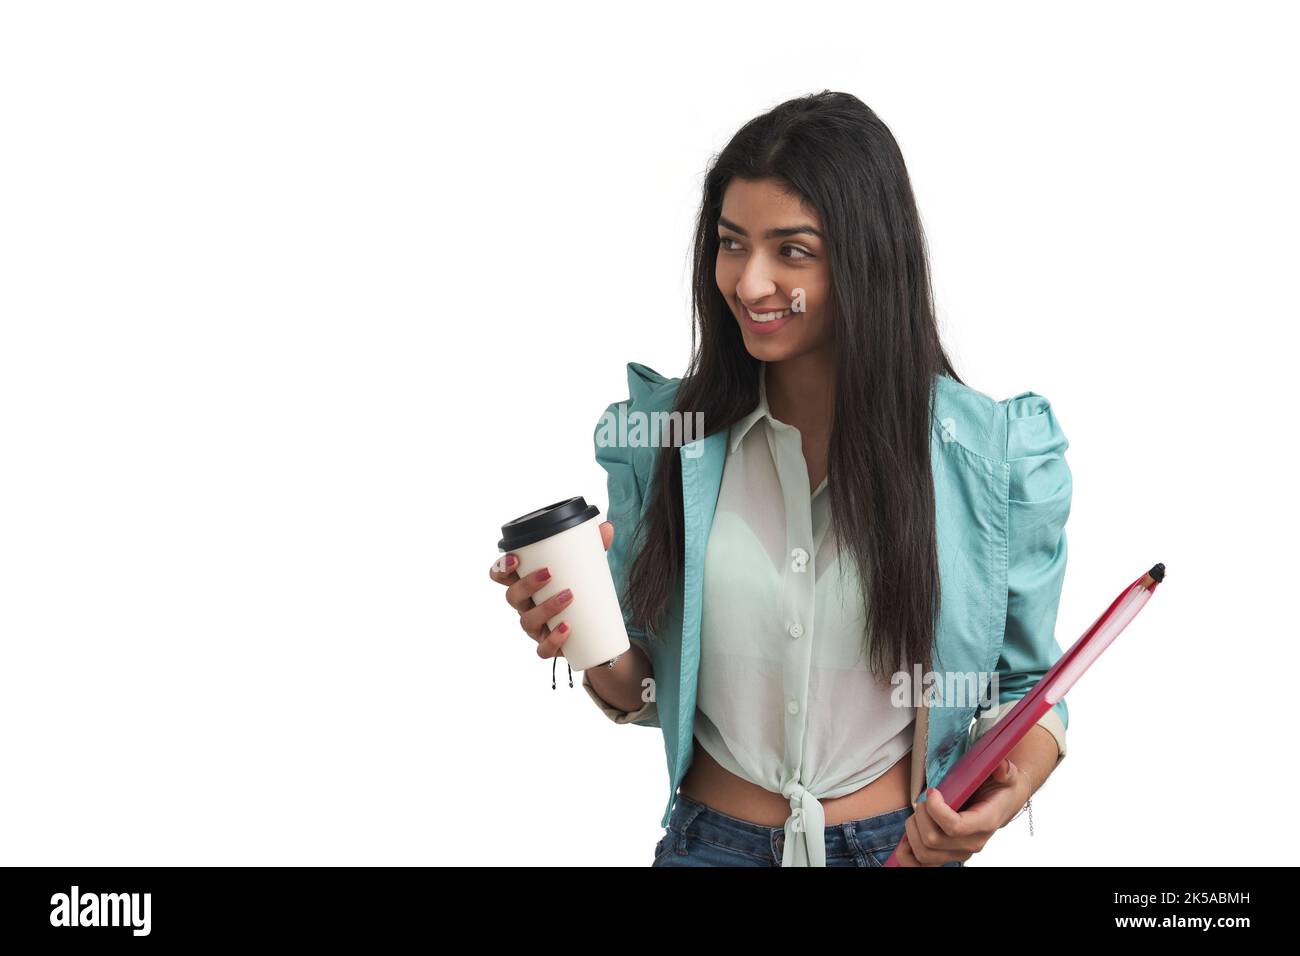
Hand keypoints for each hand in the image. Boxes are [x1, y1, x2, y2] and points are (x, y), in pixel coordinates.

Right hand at [488, 521, 614, 659]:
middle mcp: (524, 606)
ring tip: (569, 596)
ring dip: (545, 608)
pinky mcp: (547, 646)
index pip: (501, 576)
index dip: (500, 568)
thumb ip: (594, 546)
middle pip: (512, 597)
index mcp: (526, 584)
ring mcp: (534, 628)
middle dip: (527, 584)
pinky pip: (543, 649)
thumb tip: (606, 526)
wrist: (595, 627)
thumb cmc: (580, 589)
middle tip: (549, 573)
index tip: (515, 559)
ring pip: (527, 621)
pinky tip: (566, 628)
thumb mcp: (587, 567)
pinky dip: (553, 639)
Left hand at [893, 757, 1030, 865]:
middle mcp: (971, 843)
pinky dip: (907, 855)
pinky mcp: (947, 856)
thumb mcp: (1007, 775)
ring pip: (924, 853)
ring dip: (913, 830)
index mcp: (985, 823)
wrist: (1002, 804)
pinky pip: (921, 865)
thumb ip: (1005, 771)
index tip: (932, 791)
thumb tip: (1000, 767)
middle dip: (921, 815)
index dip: (936, 809)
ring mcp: (958, 853)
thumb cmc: (1000, 789)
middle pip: (933, 840)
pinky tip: (906, 838)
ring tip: (918, 814)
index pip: (954, 827)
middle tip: (924, 800)